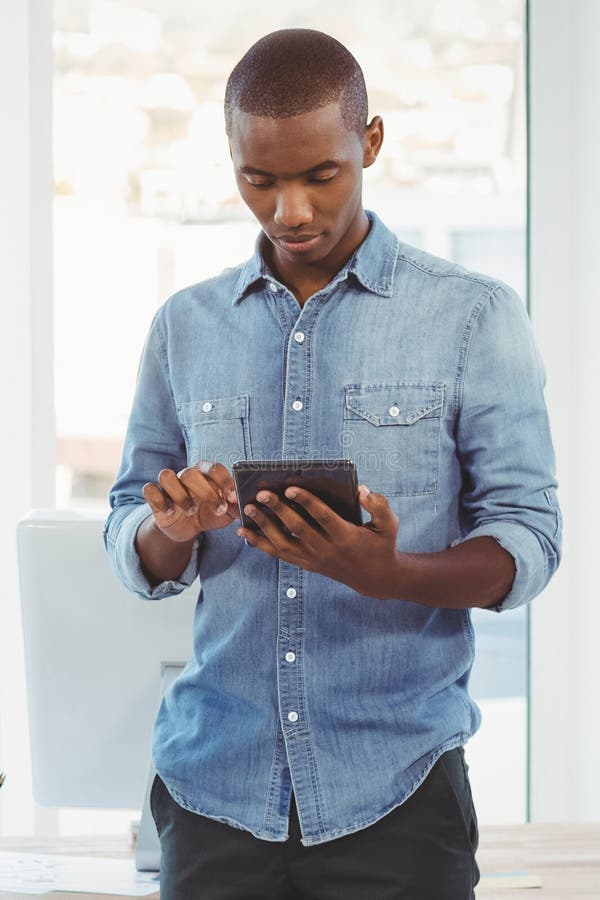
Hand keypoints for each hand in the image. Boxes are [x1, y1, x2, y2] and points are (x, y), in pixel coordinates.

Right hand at [142, 461, 239, 542]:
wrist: (188, 528)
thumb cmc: (209, 514)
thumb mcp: (226, 513)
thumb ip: (235, 507)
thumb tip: (243, 504)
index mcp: (205, 473)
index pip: (213, 468)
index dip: (224, 481)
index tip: (232, 498)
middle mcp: (186, 475)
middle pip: (190, 472)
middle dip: (206, 491)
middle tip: (217, 508)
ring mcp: (169, 484)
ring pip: (167, 476)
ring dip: (180, 495)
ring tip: (192, 512)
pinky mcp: (155, 495)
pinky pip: (150, 489)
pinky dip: (159, 500)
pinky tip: (170, 512)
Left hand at [237, 484, 400, 598]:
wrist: (376, 578)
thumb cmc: (382, 544)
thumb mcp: (389, 524)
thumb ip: (379, 505)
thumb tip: (361, 490)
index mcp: (346, 536)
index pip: (322, 517)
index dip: (306, 502)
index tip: (290, 488)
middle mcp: (327, 549)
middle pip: (297, 528)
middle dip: (278, 510)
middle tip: (261, 494)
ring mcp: (314, 559)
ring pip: (283, 544)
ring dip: (264, 526)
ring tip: (249, 509)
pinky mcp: (307, 564)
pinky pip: (280, 554)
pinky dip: (261, 544)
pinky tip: (246, 532)